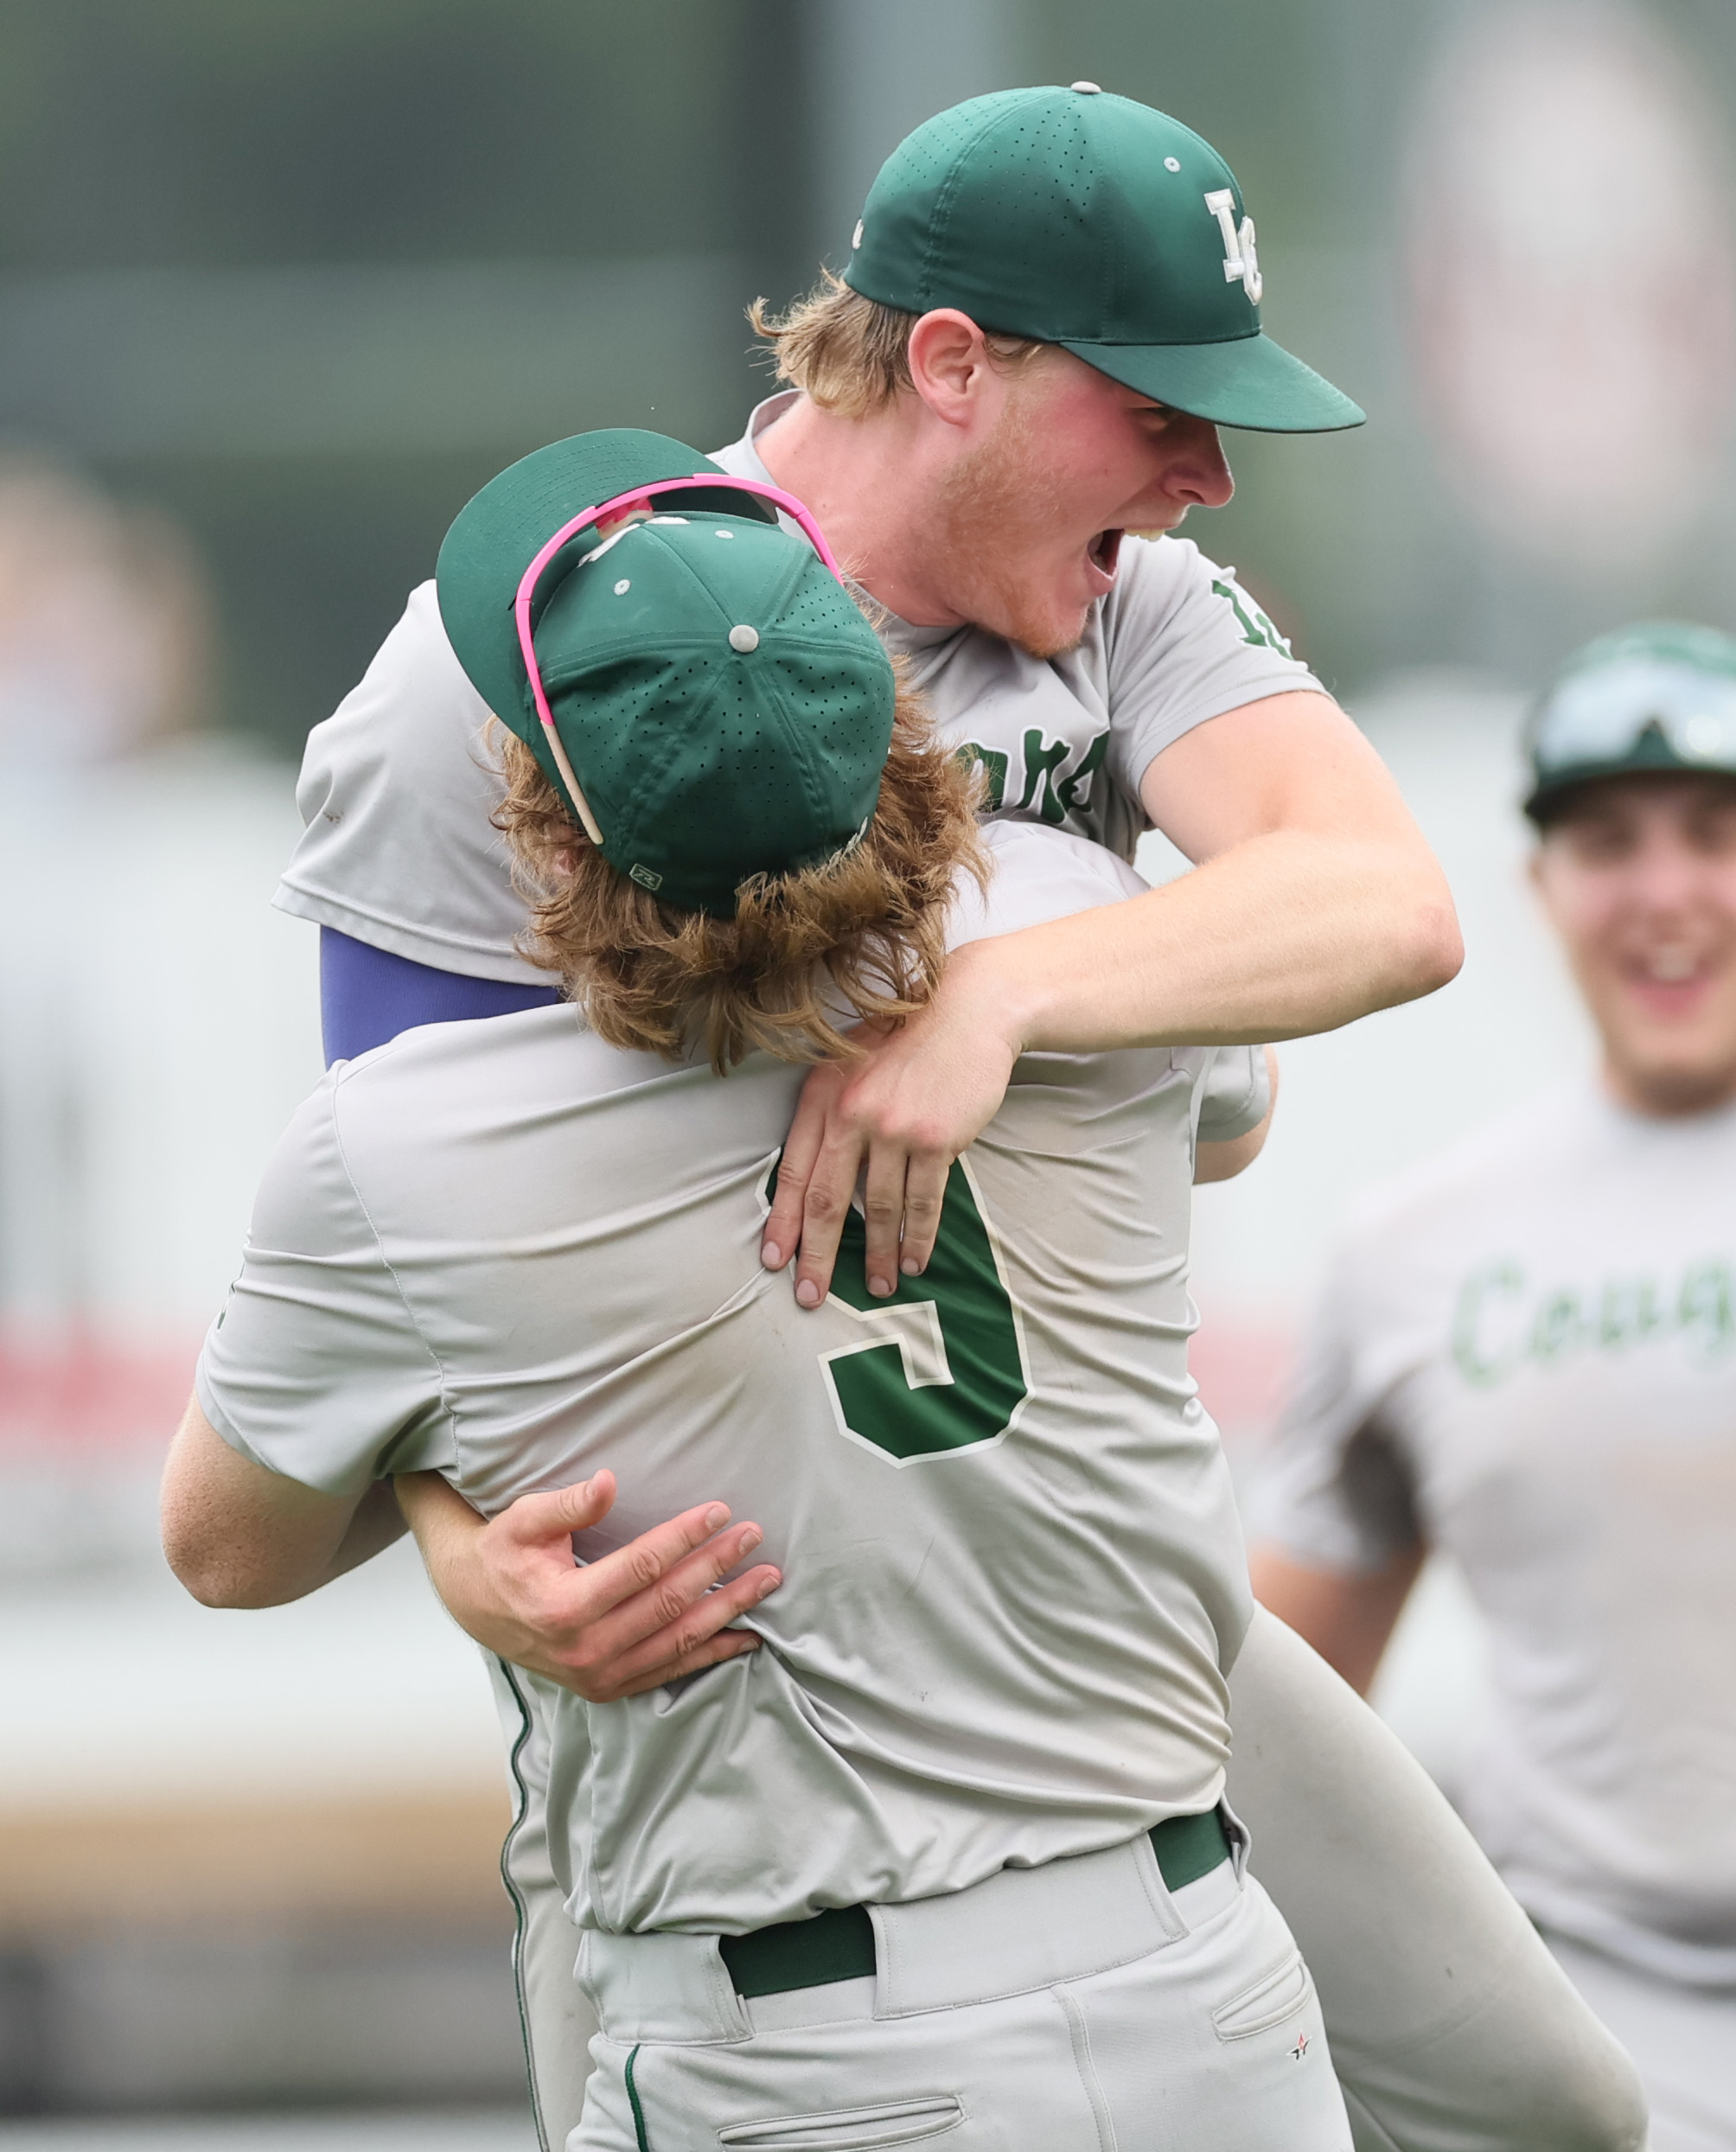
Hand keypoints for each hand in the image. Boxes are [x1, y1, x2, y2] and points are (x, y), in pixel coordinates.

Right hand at [396, 1468, 780, 1700]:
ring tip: (767, 1580)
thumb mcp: (523, 1520)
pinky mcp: (609, 1687)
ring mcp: (600, 1675)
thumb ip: (568, 1504)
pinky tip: (748, 1636)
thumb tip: (609, 1482)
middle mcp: (585, 1649)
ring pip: (679, 1640)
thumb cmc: (504, 1554)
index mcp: (563, 1606)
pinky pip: (671, 1670)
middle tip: (753, 1537)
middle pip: (668, 1603)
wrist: (475, 1607)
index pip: (641, 1567)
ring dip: (729, 1610)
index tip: (719, 1510)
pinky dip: (713, 1654)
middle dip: (717, 1567)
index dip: (683, 1537)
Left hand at [760, 943, 1022, 1306]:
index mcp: (822, 1094)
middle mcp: (852, 1113)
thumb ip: (831, 1110)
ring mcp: (894, 1128)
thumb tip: (816, 1172)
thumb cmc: (908, 1037)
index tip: (775, 1259)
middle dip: (818, 1255)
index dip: (784, 1220)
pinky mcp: (936, 1140)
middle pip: (828, 1200)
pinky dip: (919, 1237)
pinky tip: (914, 1261)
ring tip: (879, 1287)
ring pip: (880, 1208)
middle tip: (811, 1296)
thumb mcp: (852, 1060)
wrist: (970, 1010)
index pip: (795, 1171)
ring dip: (879, 1254)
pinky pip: (924, 1202)